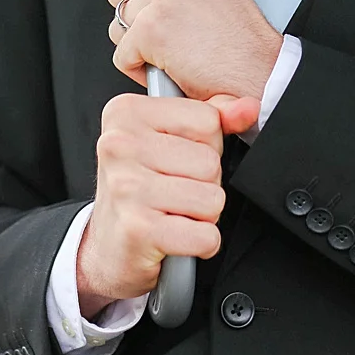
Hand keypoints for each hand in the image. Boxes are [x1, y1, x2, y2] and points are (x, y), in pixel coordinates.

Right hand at [77, 91, 258, 317]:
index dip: (206, 146)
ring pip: (213, 199)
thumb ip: (211, 119)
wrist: (106, 246)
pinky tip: (176, 236)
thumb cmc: (138, 190)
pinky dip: (200, 243)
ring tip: (173, 212)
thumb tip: (247, 108)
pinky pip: (206, 235)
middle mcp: (119, 144)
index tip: (177, 159)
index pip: (207, 120)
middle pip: (211, 162)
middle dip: (204, 184)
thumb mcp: (166, 141)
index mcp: (125, 112)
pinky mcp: (138, 228)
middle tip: (173, 191)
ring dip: (203, 215)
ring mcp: (126, 186)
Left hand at [104, 0, 282, 101]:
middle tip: (181, 22)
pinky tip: (175, 62)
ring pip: (118, 22)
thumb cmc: (235, 30)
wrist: (261, 72)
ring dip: (141, 41)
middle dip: (139, 12)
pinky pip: (122, 54)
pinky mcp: (151, 28)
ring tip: (181, 42)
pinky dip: (142, 67)